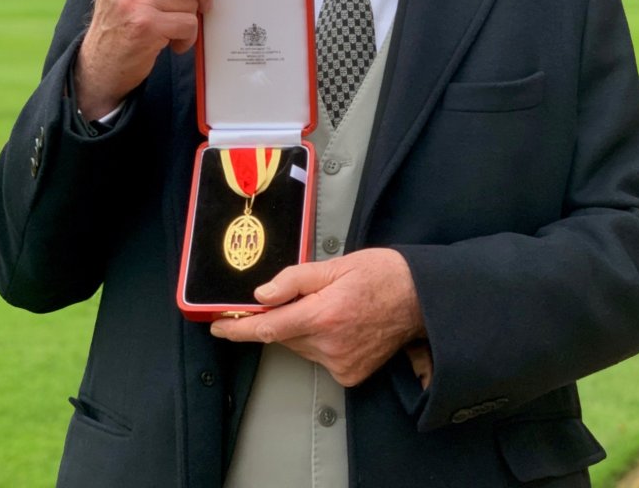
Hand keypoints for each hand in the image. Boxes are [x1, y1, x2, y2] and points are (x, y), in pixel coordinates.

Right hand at [74, 0, 213, 118]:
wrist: (98, 68)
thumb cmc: (121, 28)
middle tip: (206, 2)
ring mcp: (131, 1)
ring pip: (188, 0)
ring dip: (191, 20)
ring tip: (174, 32)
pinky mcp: (144, 25)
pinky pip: (188, 23)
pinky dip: (189, 37)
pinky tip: (173, 44)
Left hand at [210, 248, 425, 386]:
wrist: (420, 299)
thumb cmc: (381, 275)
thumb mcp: (335, 265)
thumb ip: (294, 280)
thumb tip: (261, 295)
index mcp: (323, 314)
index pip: (269, 327)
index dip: (239, 329)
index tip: (218, 326)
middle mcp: (330, 345)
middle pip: (284, 336)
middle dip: (279, 318)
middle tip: (290, 298)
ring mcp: (341, 364)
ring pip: (300, 347)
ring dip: (300, 329)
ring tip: (327, 305)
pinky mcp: (350, 374)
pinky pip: (319, 358)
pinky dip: (319, 342)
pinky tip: (339, 324)